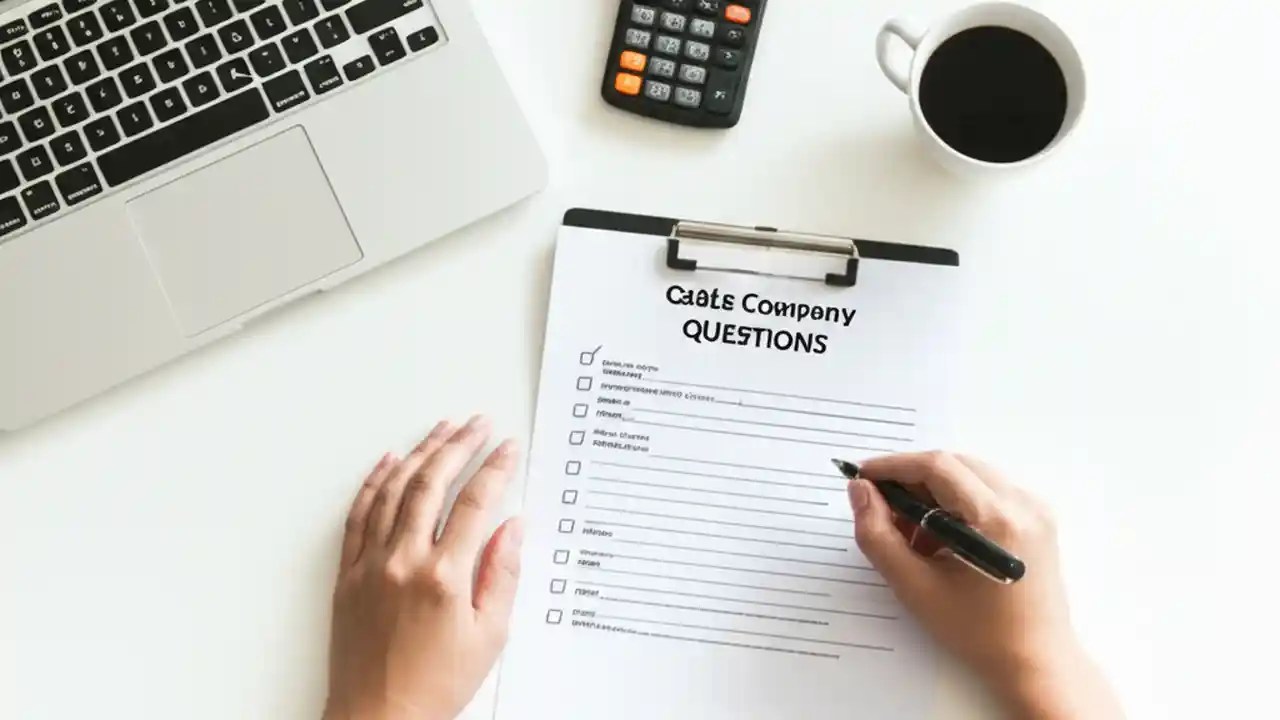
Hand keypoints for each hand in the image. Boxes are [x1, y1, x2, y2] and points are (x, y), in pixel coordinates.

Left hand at [325, 416, 522, 719]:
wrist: (378, 719)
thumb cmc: (433, 688)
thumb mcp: (489, 636)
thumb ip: (502, 575)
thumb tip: (512, 529)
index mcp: (444, 576)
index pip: (476, 503)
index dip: (495, 468)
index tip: (507, 448)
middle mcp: (404, 561)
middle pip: (432, 484)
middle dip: (458, 446)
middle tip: (477, 424)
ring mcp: (371, 565)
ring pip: (394, 490)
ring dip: (419, 454)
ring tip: (440, 431)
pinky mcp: (349, 575)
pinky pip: (358, 515)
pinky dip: (374, 483)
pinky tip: (388, 464)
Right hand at [849, 452, 1122, 719]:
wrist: (1037, 663)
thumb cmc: (978, 633)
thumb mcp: (915, 587)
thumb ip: (878, 535)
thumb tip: (860, 491)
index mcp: (998, 520)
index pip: (937, 467)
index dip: (893, 466)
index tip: (861, 477)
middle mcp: (1024, 504)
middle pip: (954, 465)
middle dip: (912, 479)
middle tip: (881, 507)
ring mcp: (1036, 509)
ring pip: (970, 475)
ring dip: (934, 492)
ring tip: (911, 534)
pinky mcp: (1038, 519)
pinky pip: (988, 492)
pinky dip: (956, 504)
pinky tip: (940, 538)